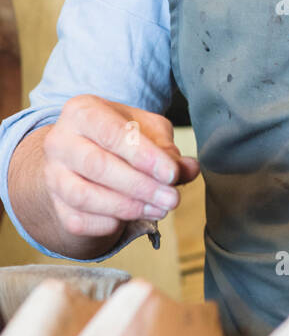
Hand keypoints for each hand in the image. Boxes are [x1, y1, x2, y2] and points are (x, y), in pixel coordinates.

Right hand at [41, 95, 198, 243]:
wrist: (84, 154)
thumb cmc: (120, 136)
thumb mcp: (147, 131)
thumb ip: (168, 149)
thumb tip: (189, 169)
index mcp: (83, 111)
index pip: (112, 132)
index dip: (143, 155)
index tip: (171, 174)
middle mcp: (60, 141)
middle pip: (97, 165)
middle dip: (140, 186)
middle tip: (171, 199)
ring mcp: (53, 174)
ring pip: (84, 196)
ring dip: (127, 207)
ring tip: (159, 209)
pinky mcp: (55, 204)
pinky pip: (77, 220)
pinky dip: (106, 223)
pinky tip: (131, 218)